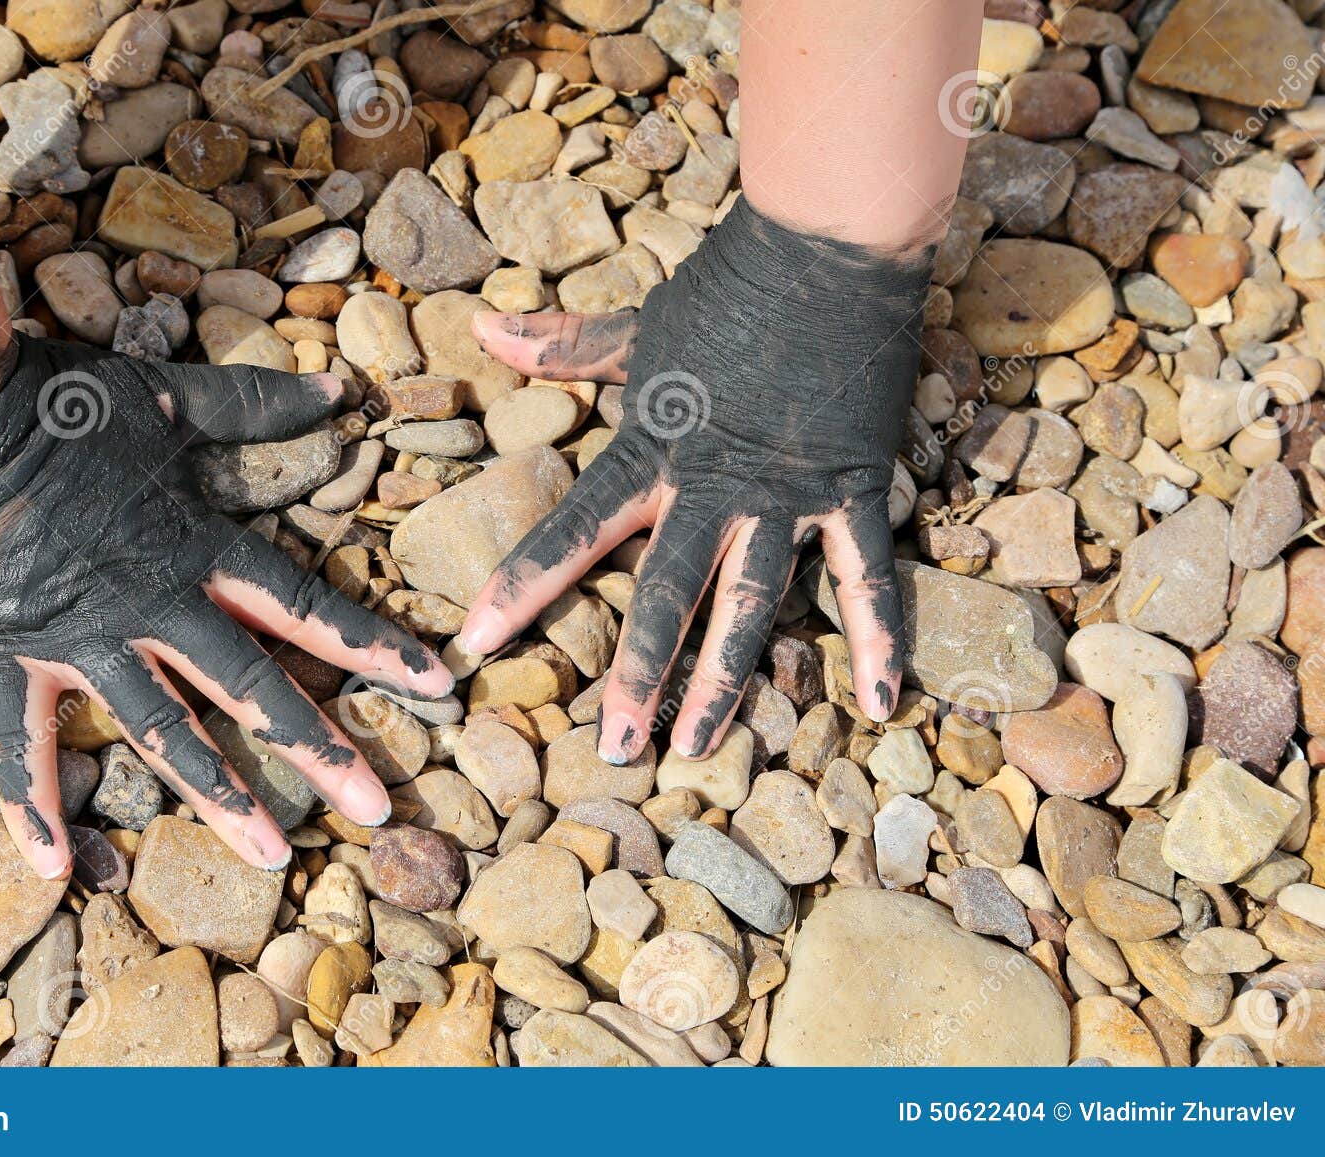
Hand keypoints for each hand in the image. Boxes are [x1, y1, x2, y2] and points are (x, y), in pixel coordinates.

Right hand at [0, 333, 451, 877]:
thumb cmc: (56, 401)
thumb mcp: (166, 397)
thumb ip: (253, 404)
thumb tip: (336, 387)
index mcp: (198, 548)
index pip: (307, 606)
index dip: (374, 646)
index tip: (438, 685)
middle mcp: (154, 606)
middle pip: (253, 688)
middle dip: (320, 751)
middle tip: (376, 811)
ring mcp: (84, 640)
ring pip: (163, 733)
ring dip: (218, 797)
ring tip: (272, 857)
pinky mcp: (11, 656)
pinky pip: (22, 742)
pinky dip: (33, 804)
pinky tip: (53, 873)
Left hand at [459, 197, 931, 762]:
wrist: (823, 247)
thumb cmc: (726, 290)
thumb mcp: (635, 328)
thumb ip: (561, 348)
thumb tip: (481, 332)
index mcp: (651, 451)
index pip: (572, 530)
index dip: (521, 587)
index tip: (474, 643)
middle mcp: (711, 488)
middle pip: (663, 595)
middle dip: (635, 674)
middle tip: (612, 746)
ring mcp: (783, 497)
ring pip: (749, 606)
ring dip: (722, 681)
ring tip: (694, 744)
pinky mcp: (849, 492)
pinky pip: (865, 578)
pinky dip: (877, 638)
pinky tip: (878, 704)